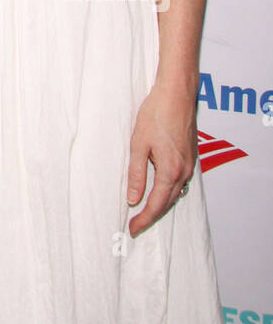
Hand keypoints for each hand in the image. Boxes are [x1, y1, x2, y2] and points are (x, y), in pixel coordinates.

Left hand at [127, 81, 196, 236]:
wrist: (177, 94)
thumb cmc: (156, 114)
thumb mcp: (139, 144)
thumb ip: (136, 174)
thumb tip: (133, 198)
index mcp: (170, 171)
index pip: (156, 204)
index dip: (144, 219)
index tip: (133, 229)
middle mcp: (184, 171)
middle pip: (167, 202)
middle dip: (152, 216)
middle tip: (136, 225)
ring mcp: (190, 164)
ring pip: (175, 193)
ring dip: (161, 204)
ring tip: (145, 211)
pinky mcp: (190, 156)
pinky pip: (180, 181)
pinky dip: (169, 191)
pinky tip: (160, 189)